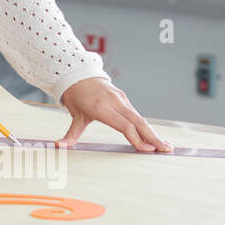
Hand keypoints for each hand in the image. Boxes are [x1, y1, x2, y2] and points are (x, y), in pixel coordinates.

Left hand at [57, 77, 172, 152]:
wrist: (79, 75)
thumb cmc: (77, 97)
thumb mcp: (74, 115)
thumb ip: (70, 134)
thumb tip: (58, 146)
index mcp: (102, 108)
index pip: (124, 126)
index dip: (136, 138)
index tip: (146, 150)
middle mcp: (115, 102)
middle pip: (138, 122)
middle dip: (153, 137)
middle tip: (166, 150)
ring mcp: (121, 99)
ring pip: (140, 118)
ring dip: (153, 133)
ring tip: (165, 146)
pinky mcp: (124, 98)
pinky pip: (137, 114)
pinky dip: (147, 126)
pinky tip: (155, 136)